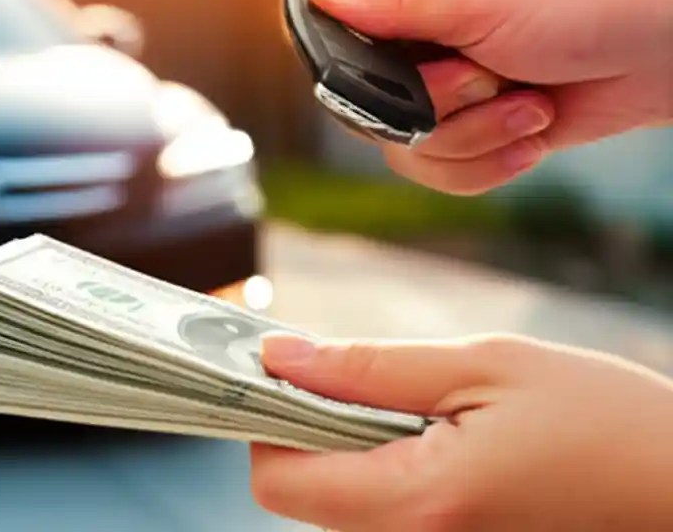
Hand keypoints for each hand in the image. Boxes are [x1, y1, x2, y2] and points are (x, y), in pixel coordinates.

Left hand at [250, 334, 672, 530]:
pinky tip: (438, 438)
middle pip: (304, 494)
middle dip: (309, 428)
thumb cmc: (606, 423)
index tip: (283, 371)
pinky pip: (386, 514)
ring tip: (419, 408)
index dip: (264, 421)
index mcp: (420, 503)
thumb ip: (370, 368)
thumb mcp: (485, 367)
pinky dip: (387, 469)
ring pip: (342, 504)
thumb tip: (279, 356)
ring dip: (351, 448)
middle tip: (357, 377)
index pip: (278, 482)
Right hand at [306, 0, 672, 194]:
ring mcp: (432, 74)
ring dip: (469, 136)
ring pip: (397, 140)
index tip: (411, 69)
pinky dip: (483, 163)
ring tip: (526, 107)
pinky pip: (432, 167)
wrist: (659, 57)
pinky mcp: (460, 122)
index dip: (361, 61)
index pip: (332, 21)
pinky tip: (528, 133)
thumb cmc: (586, 0)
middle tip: (487, 80)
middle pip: (359, 94)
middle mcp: (409, 17)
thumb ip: (392, 1)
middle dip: (431, 106)